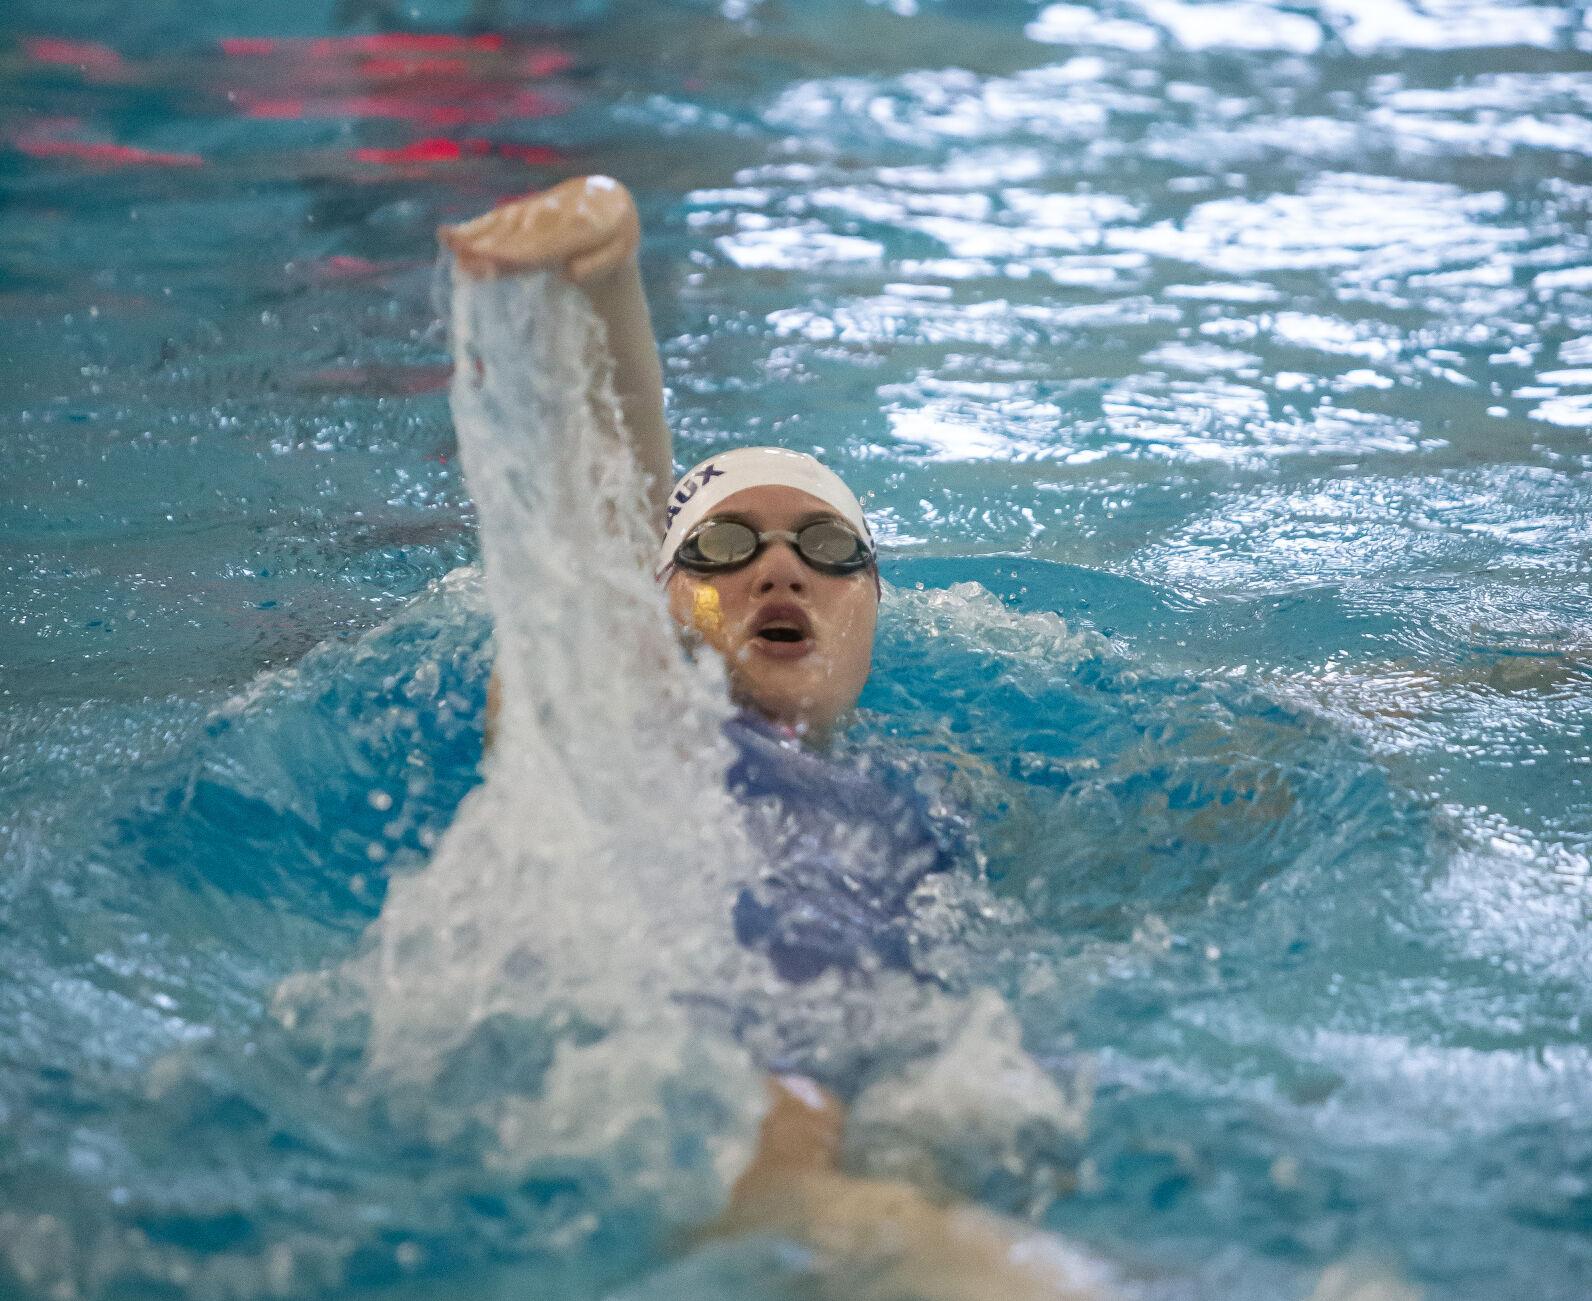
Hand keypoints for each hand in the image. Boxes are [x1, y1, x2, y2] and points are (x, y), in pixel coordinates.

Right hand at [438, 175, 639, 282]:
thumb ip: (599, 262)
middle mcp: (555, 211)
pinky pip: (499, 217)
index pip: (545, 245)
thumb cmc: (616, 235)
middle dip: (490, 245)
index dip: (517, 254)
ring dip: (475, 234)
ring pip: (504, 223)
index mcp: (583, 223)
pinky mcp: (524, 208)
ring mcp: (536, 207)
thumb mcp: (622, 251)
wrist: (609, 199)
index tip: (492, 262)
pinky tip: (451, 234)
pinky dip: (476, 226)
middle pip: (518, 234)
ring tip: (448, 243)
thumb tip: (568, 272)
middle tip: (461, 256)